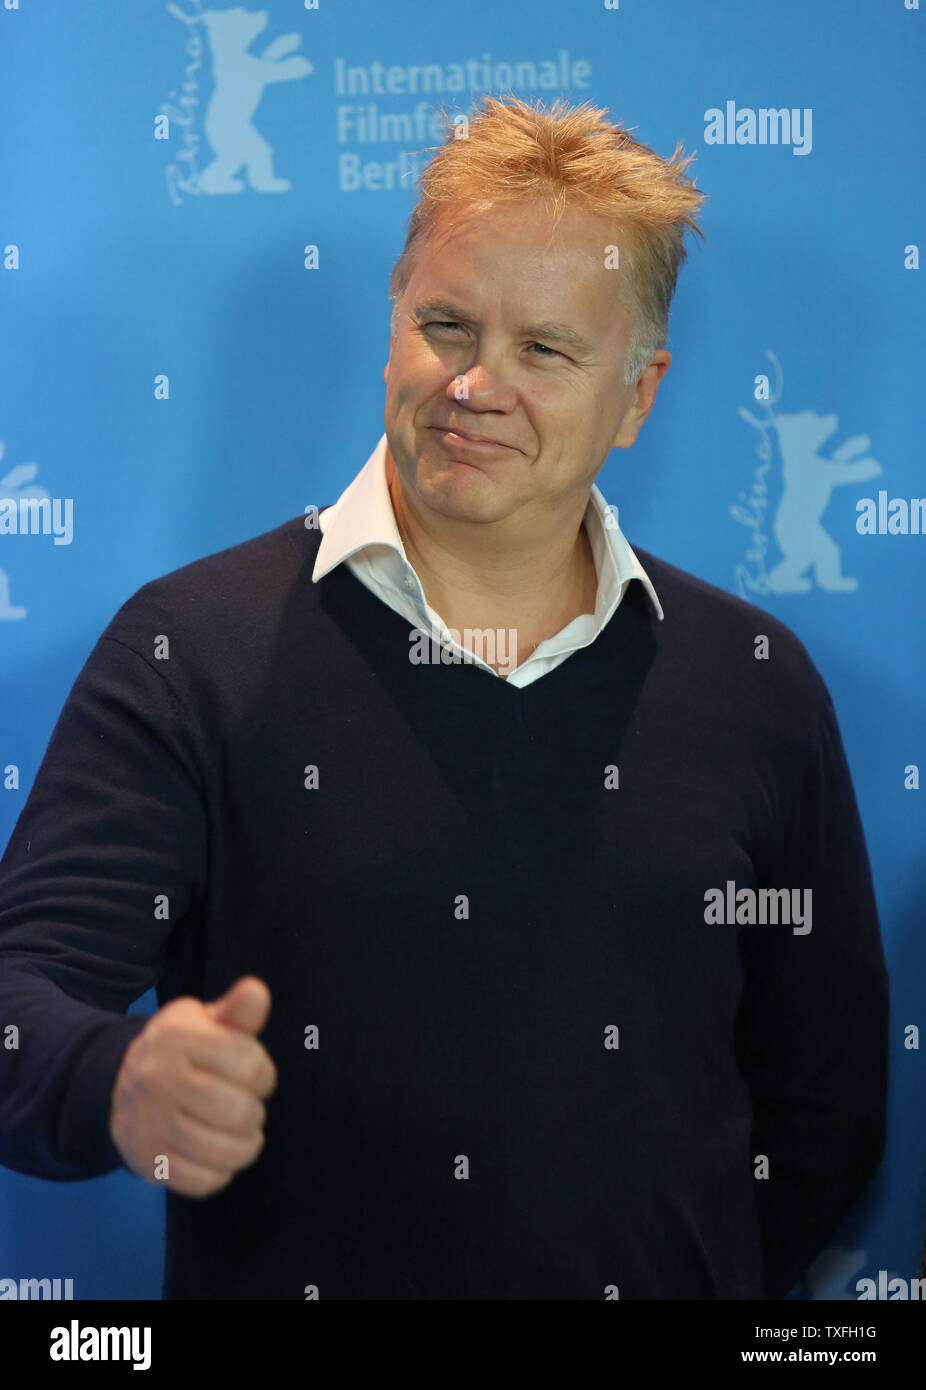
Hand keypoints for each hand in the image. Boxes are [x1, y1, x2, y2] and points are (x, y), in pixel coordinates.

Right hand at [109, 977, 276, 1197]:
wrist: (116, 1084)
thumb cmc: (180, 1050)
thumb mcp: (203, 1021)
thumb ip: (236, 1010)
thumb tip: (257, 992)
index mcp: (179, 1038)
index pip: (248, 1065)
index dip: (263, 1075)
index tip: (253, 1076)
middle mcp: (160, 1079)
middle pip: (239, 1112)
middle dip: (255, 1113)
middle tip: (246, 1108)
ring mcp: (150, 1124)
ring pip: (225, 1151)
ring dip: (246, 1146)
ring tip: (242, 1134)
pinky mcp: (148, 1162)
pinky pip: (203, 1182)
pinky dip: (221, 1173)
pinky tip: (219, 1154)